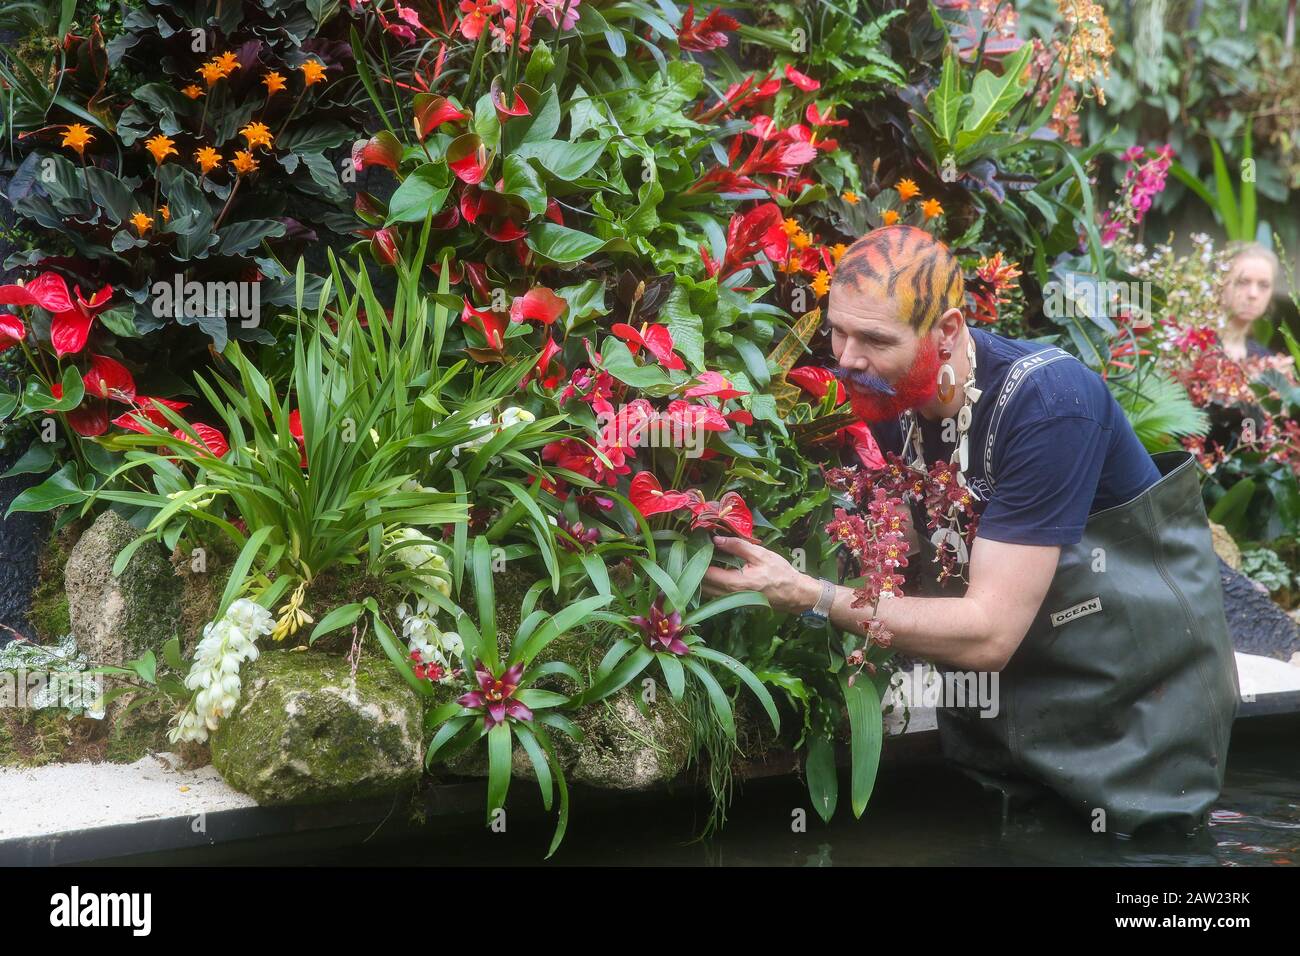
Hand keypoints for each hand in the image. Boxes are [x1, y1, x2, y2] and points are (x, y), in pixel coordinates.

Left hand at [701, 535, 821, 613]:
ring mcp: (732, 601)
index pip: (706, 574)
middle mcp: (730, 596)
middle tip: (688, 554)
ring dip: (700, 579)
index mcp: (736, 583)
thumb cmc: (780, 573)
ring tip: (695, 561)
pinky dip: (708, 584)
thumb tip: (716, 539)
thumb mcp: (760, 554)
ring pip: (707, 592)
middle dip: (693, 571)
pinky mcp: (735, 602)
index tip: (691, 548)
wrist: (795, 594)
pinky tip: (708, 571)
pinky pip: (715, 595)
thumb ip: (737, 546)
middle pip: (703, 586)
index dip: (696, 562)